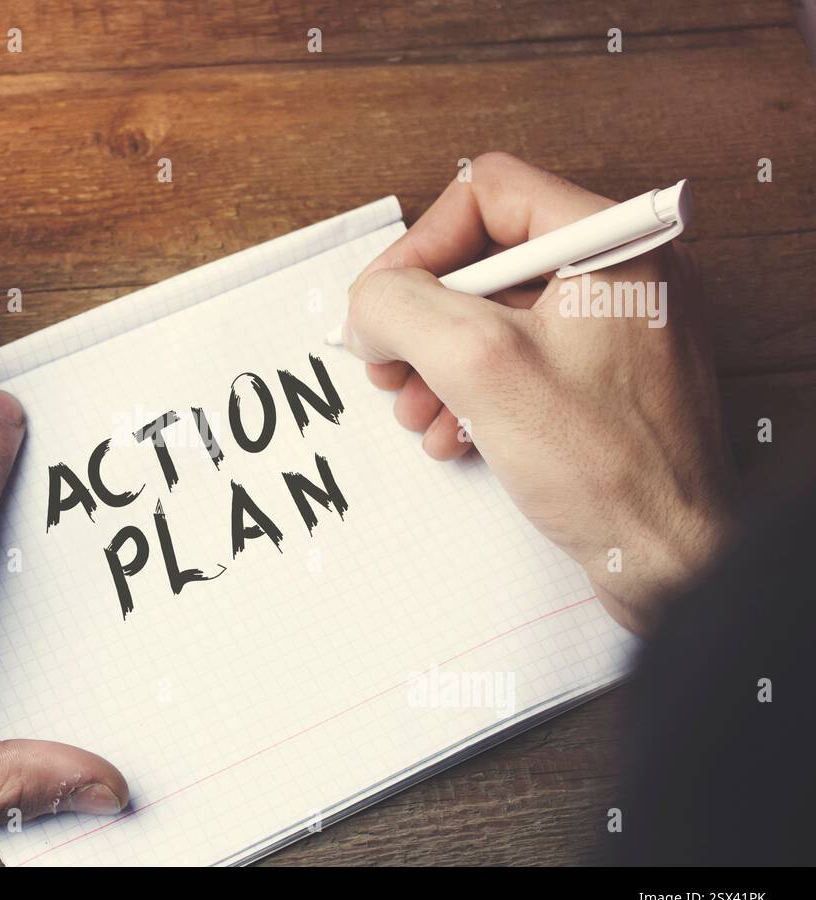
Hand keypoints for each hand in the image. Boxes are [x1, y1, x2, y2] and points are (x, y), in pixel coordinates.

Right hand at [345, 153, 738, 633]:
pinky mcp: (606, 384)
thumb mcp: (481, 368)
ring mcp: (616, 332)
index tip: (382, 304)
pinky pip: (523, 364)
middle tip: (388, 363)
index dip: (420, 246)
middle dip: (423, 318)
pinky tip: (453, 435)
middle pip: (485, 260)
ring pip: (497, 318)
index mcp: (611, 245)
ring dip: (439, 363)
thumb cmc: (612, 469)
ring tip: (415, 410)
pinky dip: (475, 394)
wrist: (675, 561)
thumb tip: (366, 304)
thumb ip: (404, 311)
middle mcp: (620, 276)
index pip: (487, 194)